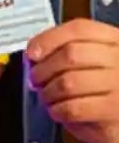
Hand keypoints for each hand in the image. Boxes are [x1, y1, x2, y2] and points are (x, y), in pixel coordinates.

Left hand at [28, 18, 118, 142]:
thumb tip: (34, 53)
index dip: (49, 39)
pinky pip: (73, 108)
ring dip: (48, 92)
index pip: (80, 29)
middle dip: (43, 69)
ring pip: (68, 83)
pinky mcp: (113, 113)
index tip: (32, 53)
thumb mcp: (95, 61)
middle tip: (36, 80)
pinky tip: (58, 111)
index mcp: (116, 41)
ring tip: (47, 97)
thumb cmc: (106, 88)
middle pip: (71, 55)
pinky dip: (57, 110)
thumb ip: (68, 50)